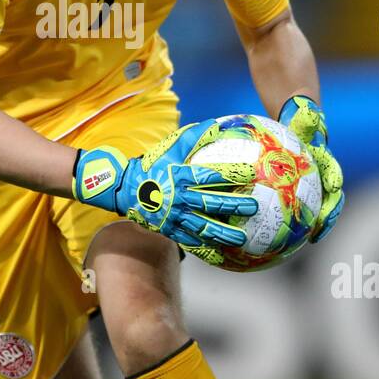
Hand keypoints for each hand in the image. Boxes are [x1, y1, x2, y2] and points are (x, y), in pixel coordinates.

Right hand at [73, 120, 258, 257]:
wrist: (125, 189)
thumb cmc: (152, 166)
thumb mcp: (171, 148)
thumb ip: (194, 136)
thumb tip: (216, 124)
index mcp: (180, 177)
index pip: (210, 176)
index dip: (231, 174)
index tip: (251, 173)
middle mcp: (179, 198)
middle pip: (211, 203)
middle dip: (234, 205)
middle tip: (253, 206)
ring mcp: (175, 217)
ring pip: (203, 227)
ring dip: (224, 232)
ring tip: (241, 237)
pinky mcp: (170, 231)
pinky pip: (190, 242)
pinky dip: (206, 249)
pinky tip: (221, 254)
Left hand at [278, 95, 344, 242]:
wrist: (300, 122)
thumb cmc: (301, 119)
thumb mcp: (304, 117)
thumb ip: (308, 118)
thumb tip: (309, 111)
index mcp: (327, 162)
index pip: (334, 174)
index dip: (334, 183)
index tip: (333, 188)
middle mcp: (324, 176)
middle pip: (330, 199)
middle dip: (329, 215)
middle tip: (321, 229)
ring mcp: (315, 185)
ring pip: (318, 208)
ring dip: (317, 224)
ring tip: (310, 239)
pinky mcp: (304, 190)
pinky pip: (301, 207)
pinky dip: (296, 221)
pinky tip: (280, 235)